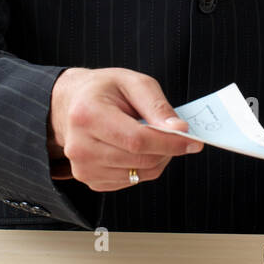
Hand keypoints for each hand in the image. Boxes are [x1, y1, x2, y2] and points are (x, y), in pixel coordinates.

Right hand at [47, 67, 202, 190]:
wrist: (71, 104)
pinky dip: (143, 167)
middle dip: (168, 150)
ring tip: (154, 137)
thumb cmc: (103, 90)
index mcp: (88, 115)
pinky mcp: (90, 180)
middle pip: (140, 160)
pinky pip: (131, 181)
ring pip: (139, 174)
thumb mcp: (132, 82)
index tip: (192, 141)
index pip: (137, 140)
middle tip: (178, 135)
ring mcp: (83, 168)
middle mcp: (80, 146)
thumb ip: (157, 105)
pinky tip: (138, 149)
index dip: (169, 143)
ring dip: (158, 159)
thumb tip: (179, 129)